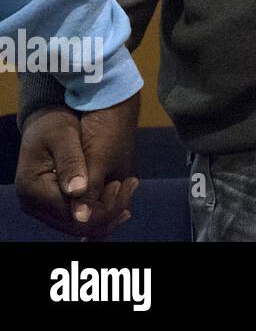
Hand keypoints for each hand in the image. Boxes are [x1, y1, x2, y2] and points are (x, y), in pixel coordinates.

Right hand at [15, 92, 140, 238]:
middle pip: (78, 225)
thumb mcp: (64, 138)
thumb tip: (79, 201)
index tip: (126, 182)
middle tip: (132, 184)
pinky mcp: (52, 204)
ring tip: (128, 187)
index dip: (104, 206)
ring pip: (79, 225)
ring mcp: (41, 207)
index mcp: (33, 190)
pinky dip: (99, 213)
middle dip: (109, 210)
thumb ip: (71, 167)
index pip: (74, 215)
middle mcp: (32, 205)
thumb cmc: (54, 124)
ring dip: (107, 212)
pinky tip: (119, 199)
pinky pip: (77, 219)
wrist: (44, 122)